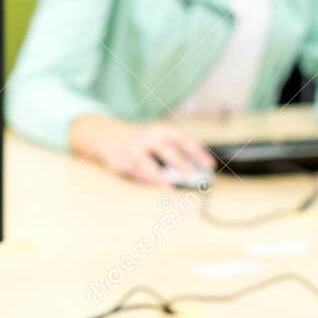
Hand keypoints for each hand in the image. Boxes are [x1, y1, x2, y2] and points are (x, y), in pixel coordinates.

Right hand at [70, 115, 214, 186]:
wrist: (106, 134)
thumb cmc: (140, 139)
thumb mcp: (157, 138)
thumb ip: (173, 150)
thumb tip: (195, 169)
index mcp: (162, 130)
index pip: (184, 140)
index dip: (198, 152)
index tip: (210, 165)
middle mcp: (149, 137)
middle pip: (168, 151)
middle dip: (182, 164)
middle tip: (195, 176)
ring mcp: (135, 149)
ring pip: (151, 165)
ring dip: (163, 177)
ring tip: (174, 187)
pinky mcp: (124, 161)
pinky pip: (139, 173)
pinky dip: (150, 181)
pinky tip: (160, 187)